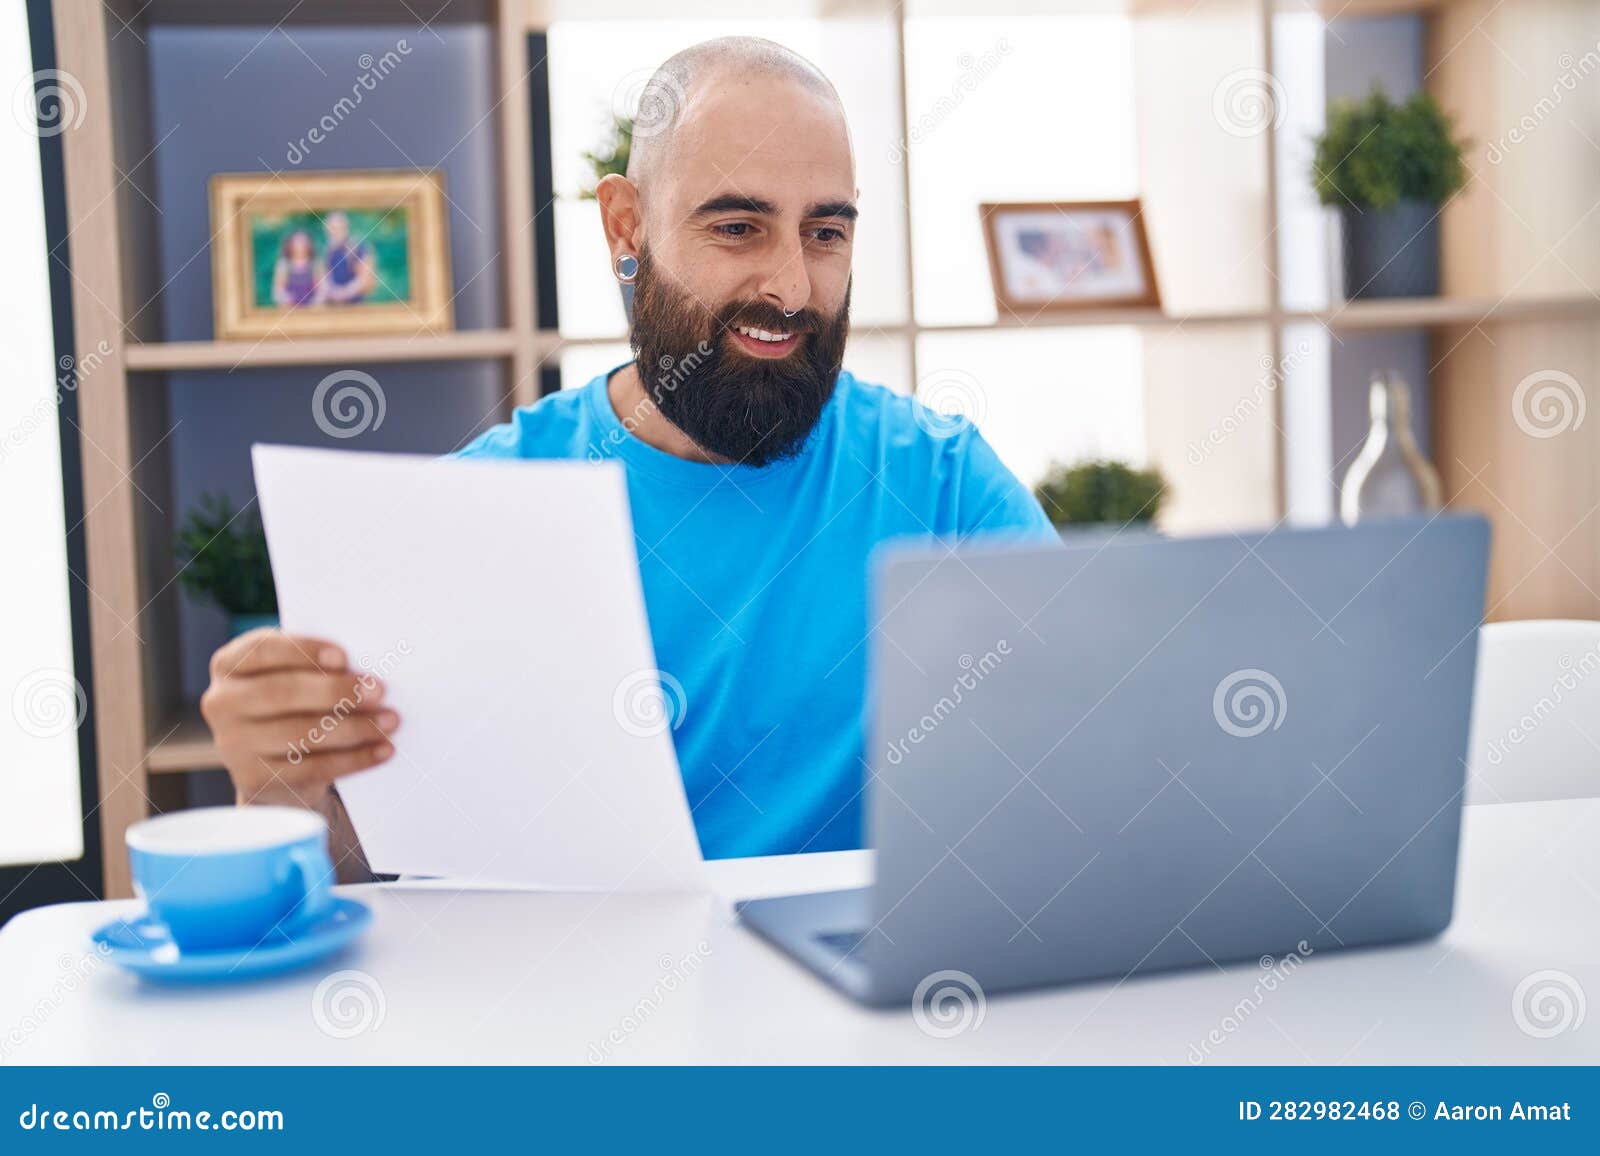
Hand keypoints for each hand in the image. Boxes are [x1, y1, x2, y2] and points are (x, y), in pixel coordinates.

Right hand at [199, 629, 398, 811]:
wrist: (275, 769)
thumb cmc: (294, 705)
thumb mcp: (295, 678)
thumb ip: (316, 667)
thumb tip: (364, 670)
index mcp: (230, 665)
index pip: (262, 650)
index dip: (304, 651)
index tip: (344, 657)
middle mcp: (222, 702)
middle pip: (282, 692)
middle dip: (336, 691)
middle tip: (379, 691)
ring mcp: (233, 744)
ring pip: (300, 733)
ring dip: (354, 727)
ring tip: (390, 721)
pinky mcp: (254, 779)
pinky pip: (311, 768)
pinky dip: (354, 759)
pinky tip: (383, 749)